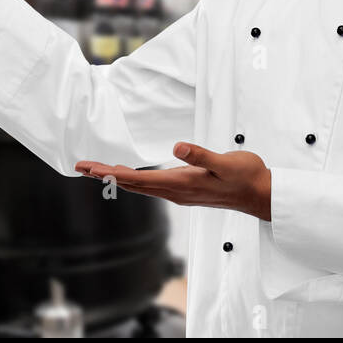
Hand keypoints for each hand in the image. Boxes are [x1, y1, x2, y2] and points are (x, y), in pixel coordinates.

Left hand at [76, 143, 271, 220]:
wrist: (261, 194)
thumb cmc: (245, 176)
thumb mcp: (225, 162)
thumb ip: (201, 156)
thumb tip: (177, 148)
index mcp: (180, 184)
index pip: (137, 180)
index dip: (111, 173)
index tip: (89, 168)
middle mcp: (175, 191)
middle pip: (132, 184)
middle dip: (106, 175)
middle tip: (81, 166)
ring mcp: (180, 192)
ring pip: (140, 186)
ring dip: (117, 177)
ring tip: (97, 170)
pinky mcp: (186, 190)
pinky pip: (151, 186)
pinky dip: (133, 179)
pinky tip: (129, 176)